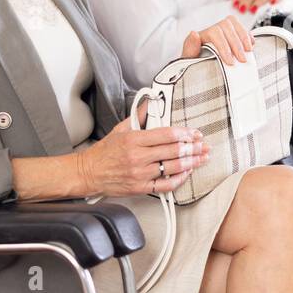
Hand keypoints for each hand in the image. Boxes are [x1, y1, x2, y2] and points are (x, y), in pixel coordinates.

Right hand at [77, 120, 209, 196]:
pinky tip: (187, 174)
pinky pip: (164, 185)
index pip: (166, 134)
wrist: (88, 173)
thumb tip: (150, 104)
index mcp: (134, 140)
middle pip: (173, 151)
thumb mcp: (120, 129)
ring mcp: (140, 174)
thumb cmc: (103, 152)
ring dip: (191, 163)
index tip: (195, 133)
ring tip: (202, 158)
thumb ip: (138, 117)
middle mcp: (138, 157)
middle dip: (192, 148)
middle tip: (204, 145)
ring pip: (171, 168)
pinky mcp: (140, 187)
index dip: (184, 133)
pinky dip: (178, 180)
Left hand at [183, 15, 253, 63]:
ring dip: (244, 38)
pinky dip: (248, 36)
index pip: (214, 32)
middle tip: (242, 60)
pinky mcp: (232, 35)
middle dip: (236, 44)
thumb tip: (193, 33)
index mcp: (201, 35)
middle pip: (226, 26)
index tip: (230, 62)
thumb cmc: (194, 66)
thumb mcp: (189, 60)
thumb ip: (190, 48)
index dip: (224, 46)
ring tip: (248, 53)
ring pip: (235, 24)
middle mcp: (212, 30)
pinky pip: (241, 28)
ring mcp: (223, 31)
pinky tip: (250, 46)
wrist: (199, 72)